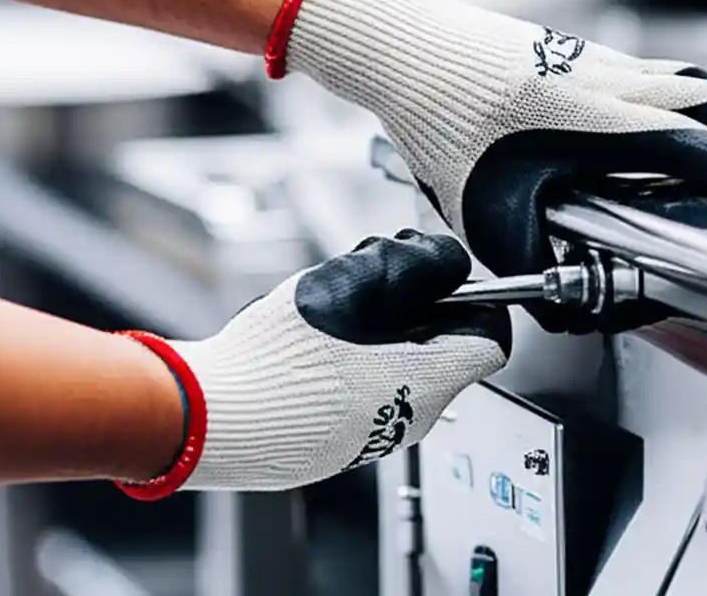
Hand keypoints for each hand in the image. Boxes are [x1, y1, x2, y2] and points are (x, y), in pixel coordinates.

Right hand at [168, 230, 509, 490]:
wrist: (214, 417)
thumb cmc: (277, 358)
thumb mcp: (352, 284)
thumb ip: (415, 265)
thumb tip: (450, 262)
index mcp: (429, 381)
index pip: (492, 339)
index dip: (472, 298)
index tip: (437, 277)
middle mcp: (412, 417)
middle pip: (443, 349)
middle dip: (411, 308)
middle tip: (363, 286)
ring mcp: (377, 436)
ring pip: (403, 369)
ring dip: (377, 333)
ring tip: (327, 318)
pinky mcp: (344, 445)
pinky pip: (368, 394)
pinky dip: (351, 364)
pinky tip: (309, 353)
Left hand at [279, 0, 706, 330]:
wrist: (409, 51)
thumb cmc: (441, 125)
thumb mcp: (482, 215)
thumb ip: (532, 265)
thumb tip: (569, 305)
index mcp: (591, 122)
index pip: (696, 144)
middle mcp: (608, 83)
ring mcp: (599, 63)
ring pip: (694, 82)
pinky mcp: (585, 56)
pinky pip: (665, 75)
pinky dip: (706, 97)